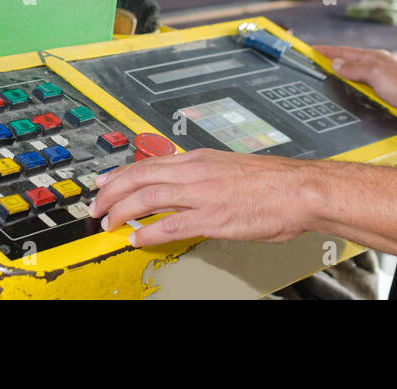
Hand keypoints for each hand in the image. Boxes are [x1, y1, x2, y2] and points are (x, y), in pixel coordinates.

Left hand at [87, 148, 318, 246]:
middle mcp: (196, 171)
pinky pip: (171, 224)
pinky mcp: (212, 217)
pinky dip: (149, 231)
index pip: (149, 162)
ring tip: (109, 224)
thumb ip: (205, 175)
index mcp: (200, 158)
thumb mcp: (229, 168)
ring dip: (122, 211)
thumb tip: (187, 186)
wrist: (300, 189)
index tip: (104, 182)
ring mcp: (202, 194)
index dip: (120, 173)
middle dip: (111, 192)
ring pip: (148, 197)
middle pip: (139, 177)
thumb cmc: (273, 183)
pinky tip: (137, 238)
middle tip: (96, 207)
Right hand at [314, 44, 396, 115]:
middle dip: (332, 63)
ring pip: (354, 78)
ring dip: (342, 78)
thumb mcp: (376, 74)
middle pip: (348, 64)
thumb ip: (355, 69)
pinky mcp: (383, 95)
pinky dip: (351, 90)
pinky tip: (347, 96)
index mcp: (374, 58)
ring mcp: (380, 81)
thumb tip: (336, 64)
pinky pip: (361, 90)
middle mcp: (376, 68)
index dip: (328, 51)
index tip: (312, 50)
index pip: (345, 52)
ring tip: (326, 79)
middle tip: (314, 63)